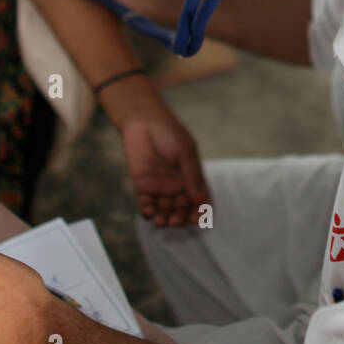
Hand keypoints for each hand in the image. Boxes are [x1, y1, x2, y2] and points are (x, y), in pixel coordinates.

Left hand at [120, 102, 210, 226]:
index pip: (199, 200)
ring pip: (165, 210)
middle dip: (180, 217)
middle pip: (182, 209)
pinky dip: (148, 211)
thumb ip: (192, 176)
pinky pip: (146, 204)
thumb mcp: (185, 152)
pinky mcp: (143, 186)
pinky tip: (149, 213)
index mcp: (192, 177)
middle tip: (175, 221)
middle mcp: (178, 185)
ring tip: (161, 221)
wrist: (143, 121)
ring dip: (164, 218)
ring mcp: (160, 187)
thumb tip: (200, 200)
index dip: (199, 211)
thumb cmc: (169, 132)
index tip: (197, 219)